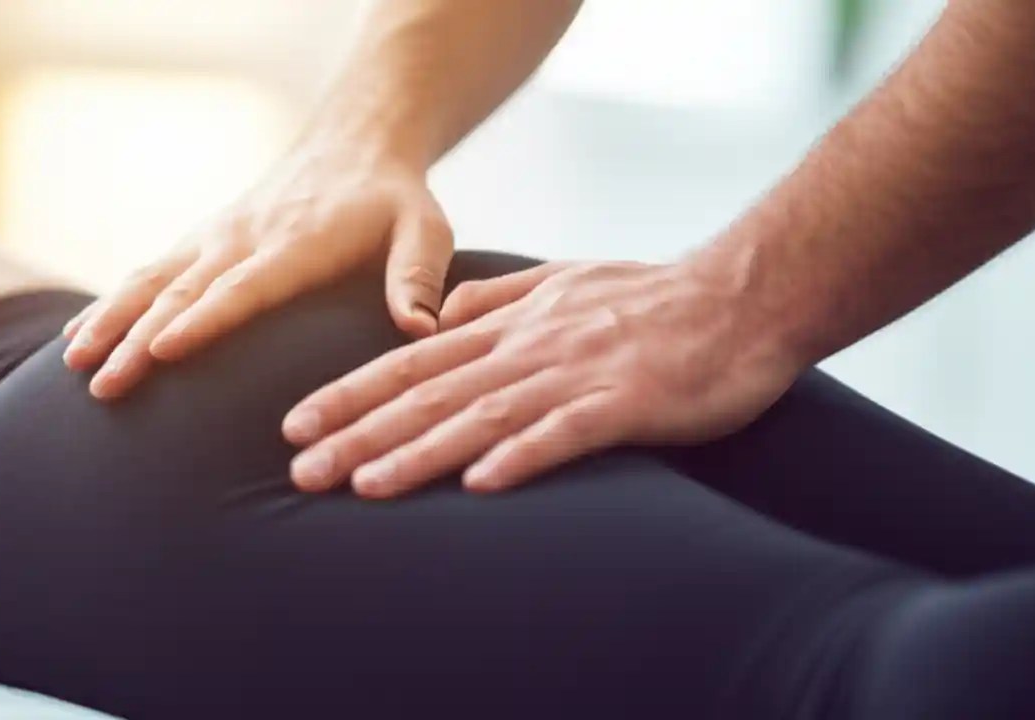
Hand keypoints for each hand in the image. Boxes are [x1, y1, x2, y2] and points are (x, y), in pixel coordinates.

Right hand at [61, 141, 452, 398]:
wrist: (355, 143)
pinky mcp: (203, 239)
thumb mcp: (424, 229)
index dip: (202, 319)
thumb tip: (420, 330)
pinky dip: (111, 303)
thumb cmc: (393, 200)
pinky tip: (79, 337)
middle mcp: (244, 238)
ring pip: (151, 279)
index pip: (242, 287)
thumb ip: (418, 277)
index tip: (161, 351)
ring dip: (109, 320)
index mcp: (295, 244)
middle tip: (102, 384)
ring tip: (72, 364)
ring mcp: (216, 236)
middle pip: (182, 292)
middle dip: (137, 338)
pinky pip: (148, 272)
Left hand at [281, 259, 803, 497]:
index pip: (411, 362)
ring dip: (419, 453)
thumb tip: (438, 314)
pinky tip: (480, 485)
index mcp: (510, 323)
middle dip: (359, 433)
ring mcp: (573, 372)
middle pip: (428, 394)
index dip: (349, 393)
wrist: (740, 294)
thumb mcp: (560, 281)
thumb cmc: (649, 296)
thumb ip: (495, 296)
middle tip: (302, 472)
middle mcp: (527, 346)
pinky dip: (521, 455)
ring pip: (480, 415)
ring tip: (364, 486)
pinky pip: (565, 431)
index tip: (294, 425)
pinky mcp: (624, 400)